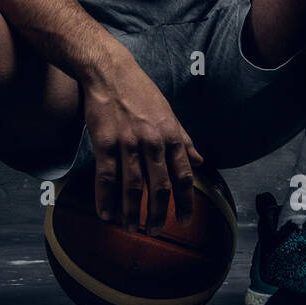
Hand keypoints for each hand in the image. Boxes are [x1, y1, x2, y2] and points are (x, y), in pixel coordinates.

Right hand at [80, 52, 203, 233]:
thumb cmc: (140, 91)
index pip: (184, 176)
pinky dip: (106, 199)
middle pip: (158, 188)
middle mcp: (152, 142)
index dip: (186, 202)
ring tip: (132, 229)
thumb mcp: (169, 113)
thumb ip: (185, 140)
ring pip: (132, 188)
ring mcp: (127, 144)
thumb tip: (201, 162)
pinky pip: (106, 178)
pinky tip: (107, 215)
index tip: (186, 221)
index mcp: (171, 135)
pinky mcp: (104, 143)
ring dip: (132, 213)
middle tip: (155, 232)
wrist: (109, 72)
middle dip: (158, 214)